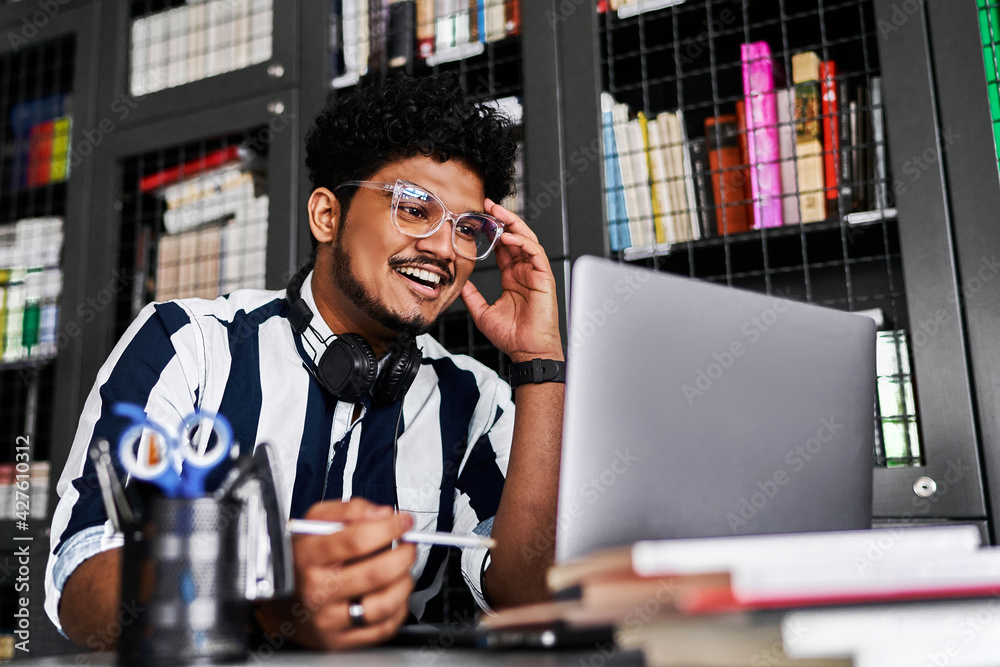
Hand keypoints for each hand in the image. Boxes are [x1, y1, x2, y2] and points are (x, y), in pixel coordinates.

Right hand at [260, 499, 415, 649]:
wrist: (281, 603)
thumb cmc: (301, 560)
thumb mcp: (313, 523)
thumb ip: (347, 510)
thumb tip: (382, 514)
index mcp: (308, 557)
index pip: (356, 540)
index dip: (389, 527)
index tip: (404, 521)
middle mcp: (317, 591)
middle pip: (375, 573)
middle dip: (404, 554)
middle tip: (409, 545)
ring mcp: (328, 619)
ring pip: (383, 604)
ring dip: (404, 582)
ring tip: (402, 570)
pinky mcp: (340, 641)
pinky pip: (384, 627)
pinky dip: (399, 608)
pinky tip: (393, 592)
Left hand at [461, 199, 563, 362]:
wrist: (527, 351)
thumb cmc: (511, 336)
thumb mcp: (482, 312)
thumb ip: (471, 295)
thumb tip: (459, 282)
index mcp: (512, 277)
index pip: (503, 247)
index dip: (493, 231)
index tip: (479, 217)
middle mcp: (524, 272)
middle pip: (515, 237)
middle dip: (503, 219)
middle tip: (488, 204)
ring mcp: (535, 273)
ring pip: (526, 239)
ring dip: (513, 224)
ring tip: (498, 213)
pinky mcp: (544, 277)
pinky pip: (535, 252)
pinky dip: (522, 242)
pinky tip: (508, 236)